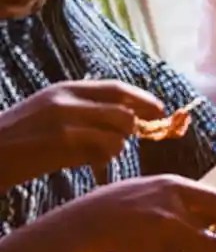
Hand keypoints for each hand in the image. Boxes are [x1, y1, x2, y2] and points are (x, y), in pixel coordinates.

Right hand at [0, 80, 164, 188]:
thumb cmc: (19, 140)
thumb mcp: (49, 114)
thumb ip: (83, 112)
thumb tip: (125, 121)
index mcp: (64, 89)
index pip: (116, 89)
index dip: (143, 99)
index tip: (160, 110)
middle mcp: (67, 99)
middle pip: (124, 112)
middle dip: (130, 130)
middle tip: (120, 141)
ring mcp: (66, 119)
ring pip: (119, 133)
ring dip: (116, 147)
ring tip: (94, 154)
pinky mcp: (64, 141)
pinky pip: (105, 150)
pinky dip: (104, 159)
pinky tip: (87, 162)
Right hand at [75, 175, 215, 251]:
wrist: (85, 221)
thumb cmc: (122, 217)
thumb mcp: (159, 203)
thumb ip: (190, 214)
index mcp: (178, 186)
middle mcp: (178, 195)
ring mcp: (170, 213)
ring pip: (209, 244)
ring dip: (202, 251)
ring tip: (172, 244)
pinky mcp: (160, 230)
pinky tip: (156, 248)